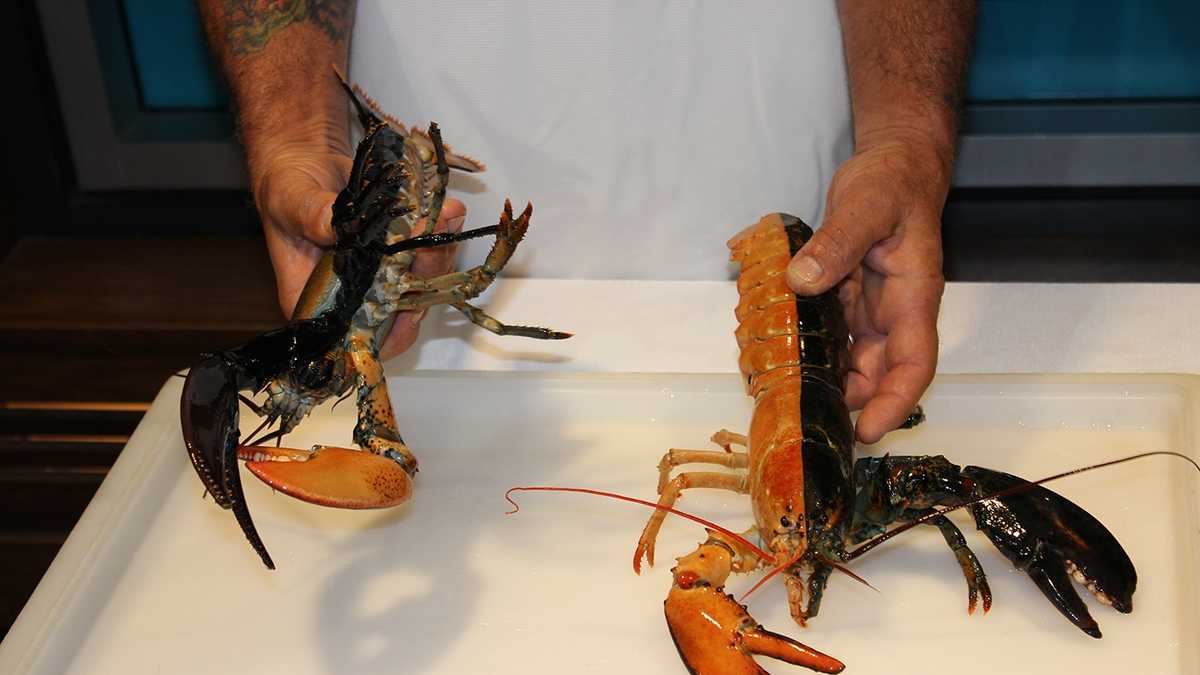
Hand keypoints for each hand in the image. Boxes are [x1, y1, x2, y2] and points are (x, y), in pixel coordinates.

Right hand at [253, 146, 465, 360]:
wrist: (306, 160)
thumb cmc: (285, 187)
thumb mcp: (292, 200)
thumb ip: (314, 216)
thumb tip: (339, 228)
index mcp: (315, 301)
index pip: (354, 338)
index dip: (388, 332)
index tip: (412, 305)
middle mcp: (351, 297)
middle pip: (397, 310)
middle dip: (422, 276)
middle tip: (433, 239)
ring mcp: (377, 276)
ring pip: (420, 284)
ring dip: (438, 253)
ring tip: (446, 215)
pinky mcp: (397, 253)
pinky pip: (426, 257)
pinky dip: (439, 237)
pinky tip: (446, 213)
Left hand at [786, 132, 948, 443]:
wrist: (894, 163)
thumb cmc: (893, 182)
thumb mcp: (866, 205)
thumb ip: (836, 242)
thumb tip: (801, 280)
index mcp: (912, 297)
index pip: (913, 365)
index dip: (893, 403)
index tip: (867, 430)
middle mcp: (894, 311)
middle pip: (878, 372)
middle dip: (849, 400)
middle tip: (805, 417)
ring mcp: (871, 307)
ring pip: (852, 358)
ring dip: (826, 377)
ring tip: (787, 392)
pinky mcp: (848, 297)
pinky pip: (831, 333)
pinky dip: (810, 347)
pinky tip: (780, 353)